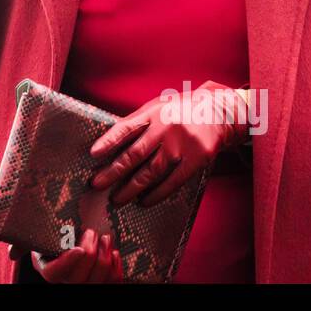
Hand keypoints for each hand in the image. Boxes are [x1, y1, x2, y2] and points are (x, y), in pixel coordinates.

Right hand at [9, 228, 123, 282]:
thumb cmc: (53, 234)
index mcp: (48, 269)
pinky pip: (114, 280)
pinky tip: (112, 251)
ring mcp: (85, 282)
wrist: (71, 237)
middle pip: (80, 279)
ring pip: (99, 279)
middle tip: (92, 232)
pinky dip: (116, 265)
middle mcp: (66, 281)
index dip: (68, 263)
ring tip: (104, 238)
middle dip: (90, 253)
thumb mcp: (36, 235)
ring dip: (104, 256)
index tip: (78, 248)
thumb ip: (23, 241)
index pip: (54, 274)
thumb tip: (12, 253)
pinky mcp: (103, 280)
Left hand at [88, 80, 248, 206]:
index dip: (108, 141)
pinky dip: (157, 194)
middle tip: (97, 184)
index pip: (126, 127)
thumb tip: (110, 143)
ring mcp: (181, 145)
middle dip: (113, 171)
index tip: (93, 154)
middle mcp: (165, 128)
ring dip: (131, 188)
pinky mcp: (196, 160)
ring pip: (151, 171)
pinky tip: (143, 201)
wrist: (218, 112)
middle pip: (135, 154)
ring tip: (117, 199)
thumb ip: (138, 123)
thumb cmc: (180, 111)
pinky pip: (173, 182)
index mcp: (152, 113)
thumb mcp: (157, 108)